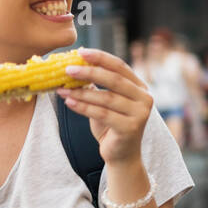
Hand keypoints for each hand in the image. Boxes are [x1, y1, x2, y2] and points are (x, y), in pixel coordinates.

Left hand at [56, 47, 154, 164]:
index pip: (120, 66)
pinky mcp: (131, 128)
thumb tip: (75, 65)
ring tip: (62, 89)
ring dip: (82, 93)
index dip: (101, 58)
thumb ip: (97, 85)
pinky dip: (83, 107)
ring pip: (106, 98)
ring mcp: (140, 114)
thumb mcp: (105, 102)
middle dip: (89, 72)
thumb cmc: (111, 126)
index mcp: (140, 87)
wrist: (121, 155)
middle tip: (68, 69)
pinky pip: (102, 114)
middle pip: (115, 80)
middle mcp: (145, 98)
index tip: (81, 52)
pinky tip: (69, 102)